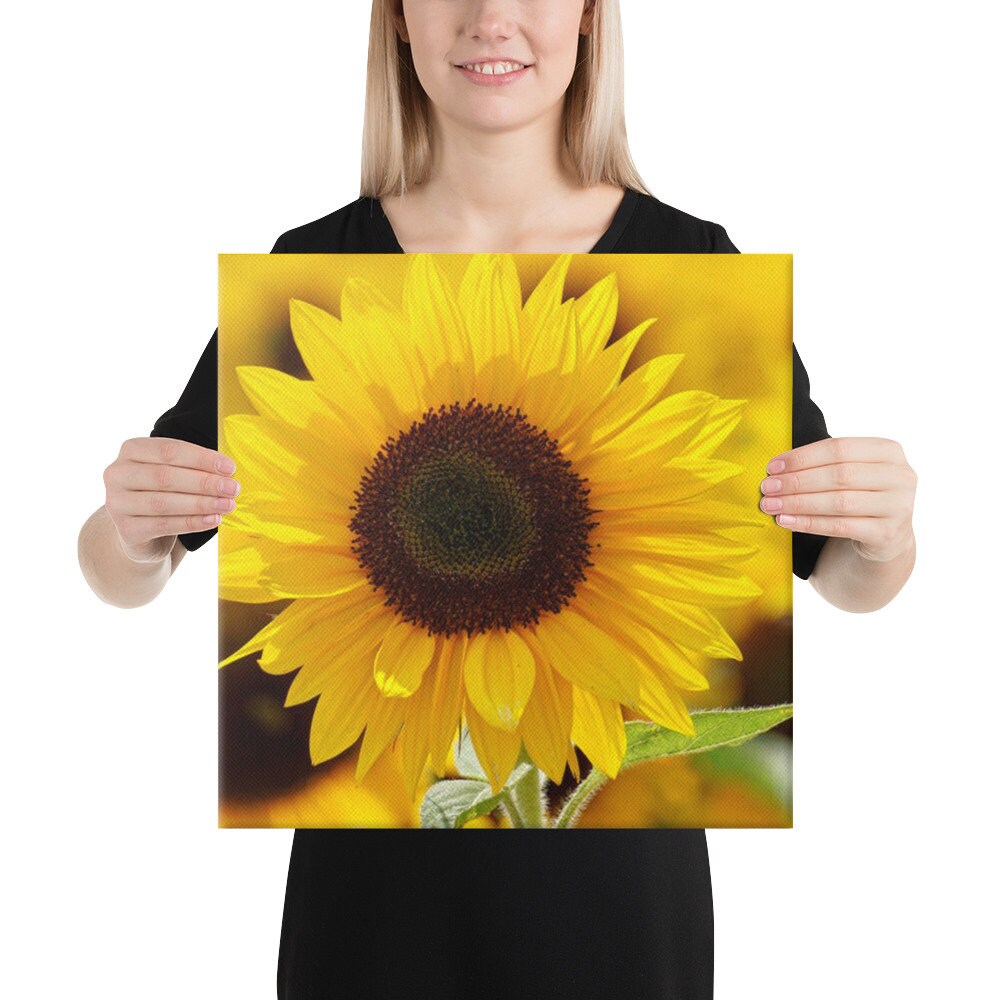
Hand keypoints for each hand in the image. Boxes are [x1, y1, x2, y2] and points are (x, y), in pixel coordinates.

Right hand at [103, 438, 239, 561]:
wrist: (140, 532)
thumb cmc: (163, 493)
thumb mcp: (174, 473)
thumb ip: (193, 467)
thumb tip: (228, 471)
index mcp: (131, 450)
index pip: (169, 450)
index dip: (201, 459)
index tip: (229, 468)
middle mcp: (117, 474)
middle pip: (165, 476)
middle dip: (204, 482)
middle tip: (233, 488)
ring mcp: (117, 503)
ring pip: (164, 502)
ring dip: (201, 503)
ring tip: (227, 505)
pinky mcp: (126, 529)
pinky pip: (164, 525)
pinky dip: (192, 522)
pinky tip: (213, 520)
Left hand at [759, 437, 916, 561]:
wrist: (885, 536)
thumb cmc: (859, 496)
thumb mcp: (851, 473)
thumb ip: (823, 464)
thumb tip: (775, 468)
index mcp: (889, 451)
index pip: (839, 448)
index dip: (802, 457)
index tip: (772, 467)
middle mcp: (900, 476)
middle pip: (839, 475)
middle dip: (797, 481)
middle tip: (767, 488)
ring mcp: (899, 506)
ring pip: (839, 502)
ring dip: (798, 503)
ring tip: (771, 505)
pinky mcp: (888, 534)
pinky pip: (841, 527)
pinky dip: (809, 523)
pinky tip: (785, 521)